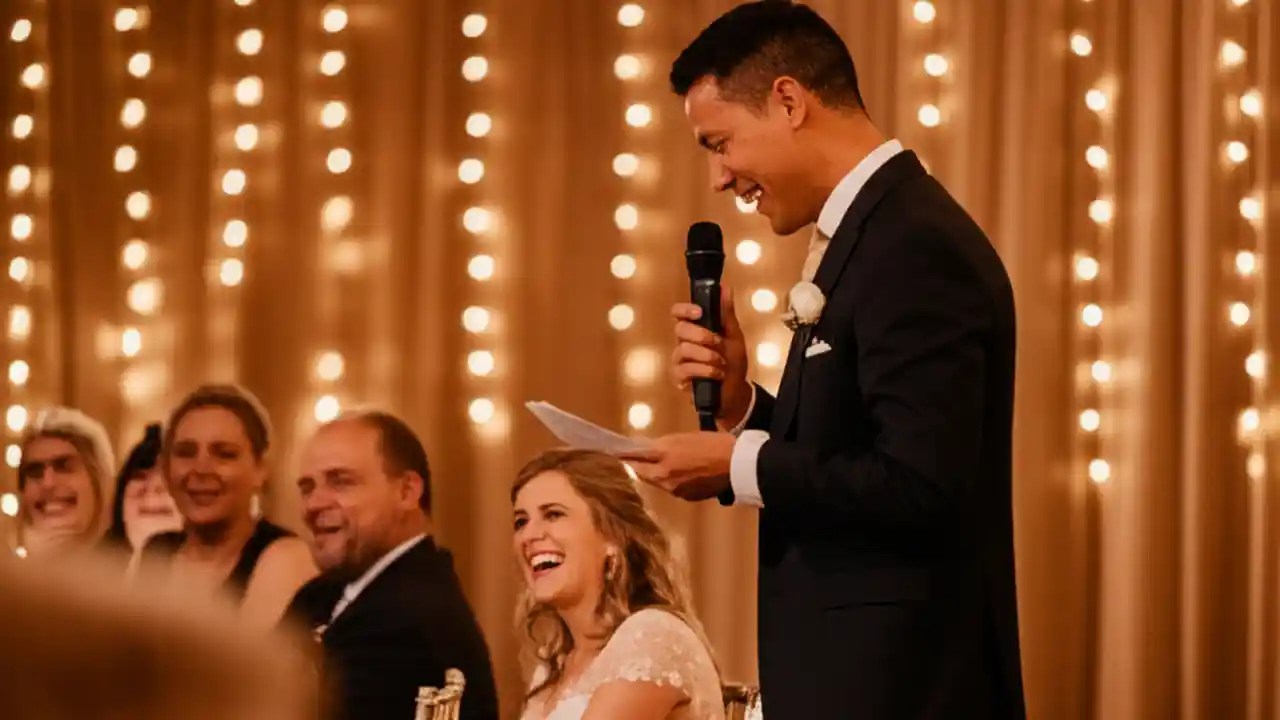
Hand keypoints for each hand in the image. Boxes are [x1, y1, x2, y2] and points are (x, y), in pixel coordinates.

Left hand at [619, 432, 735, 501]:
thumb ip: (660, 445)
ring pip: (658, 482)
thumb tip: (643, 449)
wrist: (739, 464)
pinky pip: (672, 488)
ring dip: (656, 473)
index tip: (616, 452)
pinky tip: (682, 472)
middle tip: (638, 457)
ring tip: (664, 462)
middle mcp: (664, 479)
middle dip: (640, 465)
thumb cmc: (713, 444)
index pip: (633, 459)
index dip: (625, 455)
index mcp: (662, 460)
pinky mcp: (688, 498)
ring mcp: (676, 491)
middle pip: (643, 473)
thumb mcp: (683, 438)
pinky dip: (672, 480)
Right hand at [670, 285, 750, 427]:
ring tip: (721, 362)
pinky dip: (704, 370)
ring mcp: (679, 361)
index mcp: (694, 329)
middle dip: (701, 335)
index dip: (684, 309)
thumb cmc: (733, 362)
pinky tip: (716, 374)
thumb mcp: (734, 336)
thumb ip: (727, 314)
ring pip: (683, 349)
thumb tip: (725, 287)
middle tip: (718, 342)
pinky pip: (684, 369)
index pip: (678, 313)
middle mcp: (683, 343)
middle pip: (680, 329)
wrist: (736, 393)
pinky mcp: (680, 378)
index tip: (698, 312)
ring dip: (706, 355)